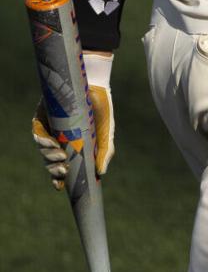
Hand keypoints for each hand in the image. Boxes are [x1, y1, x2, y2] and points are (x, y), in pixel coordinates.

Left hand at [31, 51, 114, 189]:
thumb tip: (101, 173)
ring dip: (49, 157)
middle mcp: (58, 140)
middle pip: (49, 161)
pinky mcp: (41, 118)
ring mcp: (49, 130)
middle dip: (53, 170)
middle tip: (62, 171)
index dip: (58, 178)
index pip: (61, 166)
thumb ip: (106, 151)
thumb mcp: (106, 132)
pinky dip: (43, 141)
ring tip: (61, 157)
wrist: (94, 84)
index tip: (60, 187)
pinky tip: (52, 144)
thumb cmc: (101, 108)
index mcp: (72, 146)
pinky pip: (38, 134)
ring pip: (42, 150)